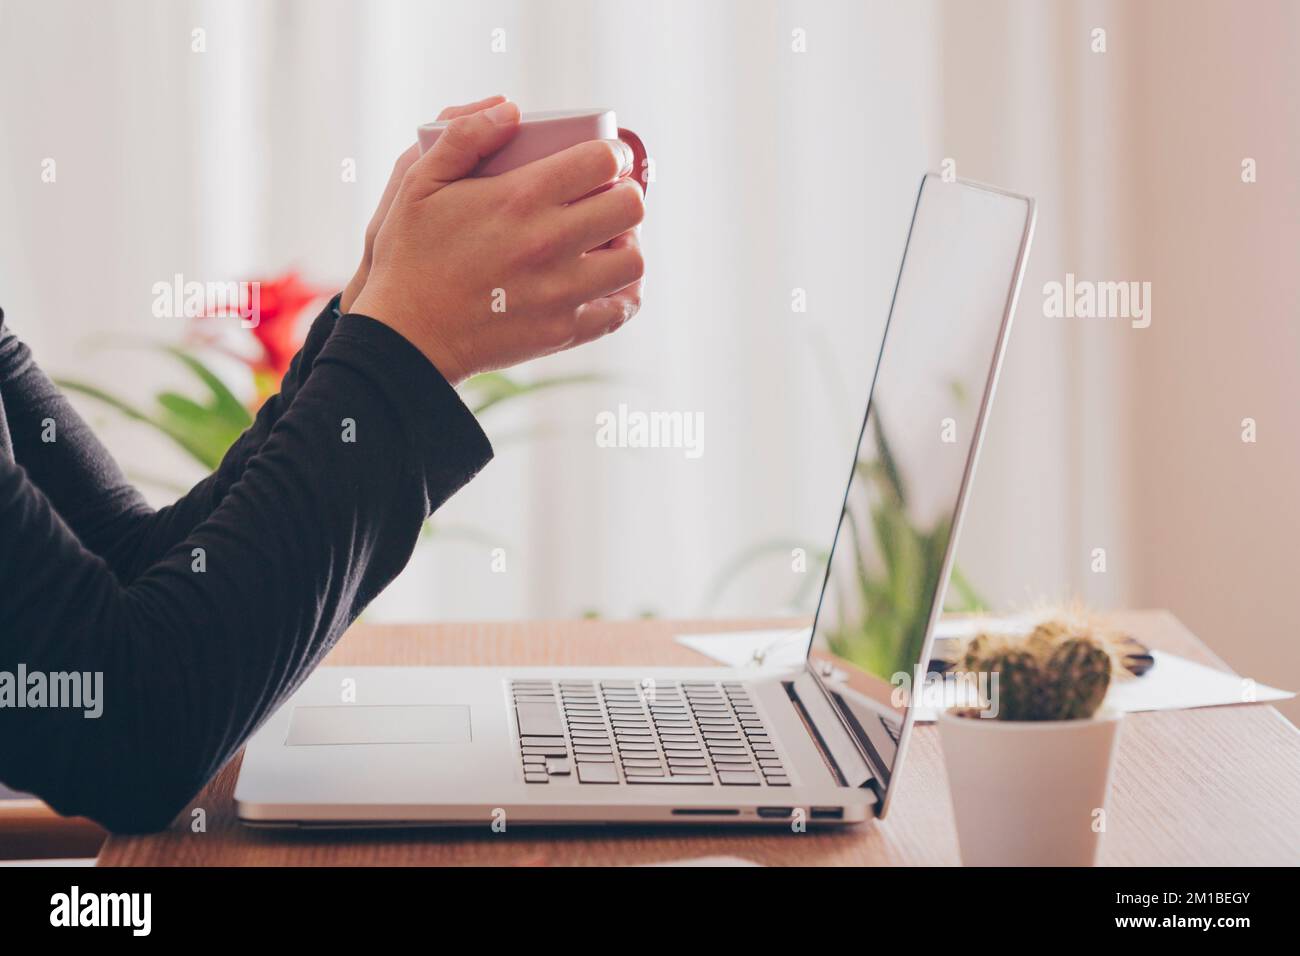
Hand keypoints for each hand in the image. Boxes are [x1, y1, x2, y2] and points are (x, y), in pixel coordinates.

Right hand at [351, 99, 645, 384]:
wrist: (407, 336)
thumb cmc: (410, 256)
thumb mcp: (418, 182)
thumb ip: (463, 136)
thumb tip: (510, 109)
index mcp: (520, 198)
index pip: (602, 162)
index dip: (612, 154)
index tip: (604, 159)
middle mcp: (549, 243)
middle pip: (630, 206)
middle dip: (625, 194)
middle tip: (607, 198)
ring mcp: (561, 291)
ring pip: (633, 259)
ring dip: (626, 244)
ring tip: (606, 242)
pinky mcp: (563, 331)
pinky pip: (620, 310)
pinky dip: (624, 294)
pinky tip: (608, 281)